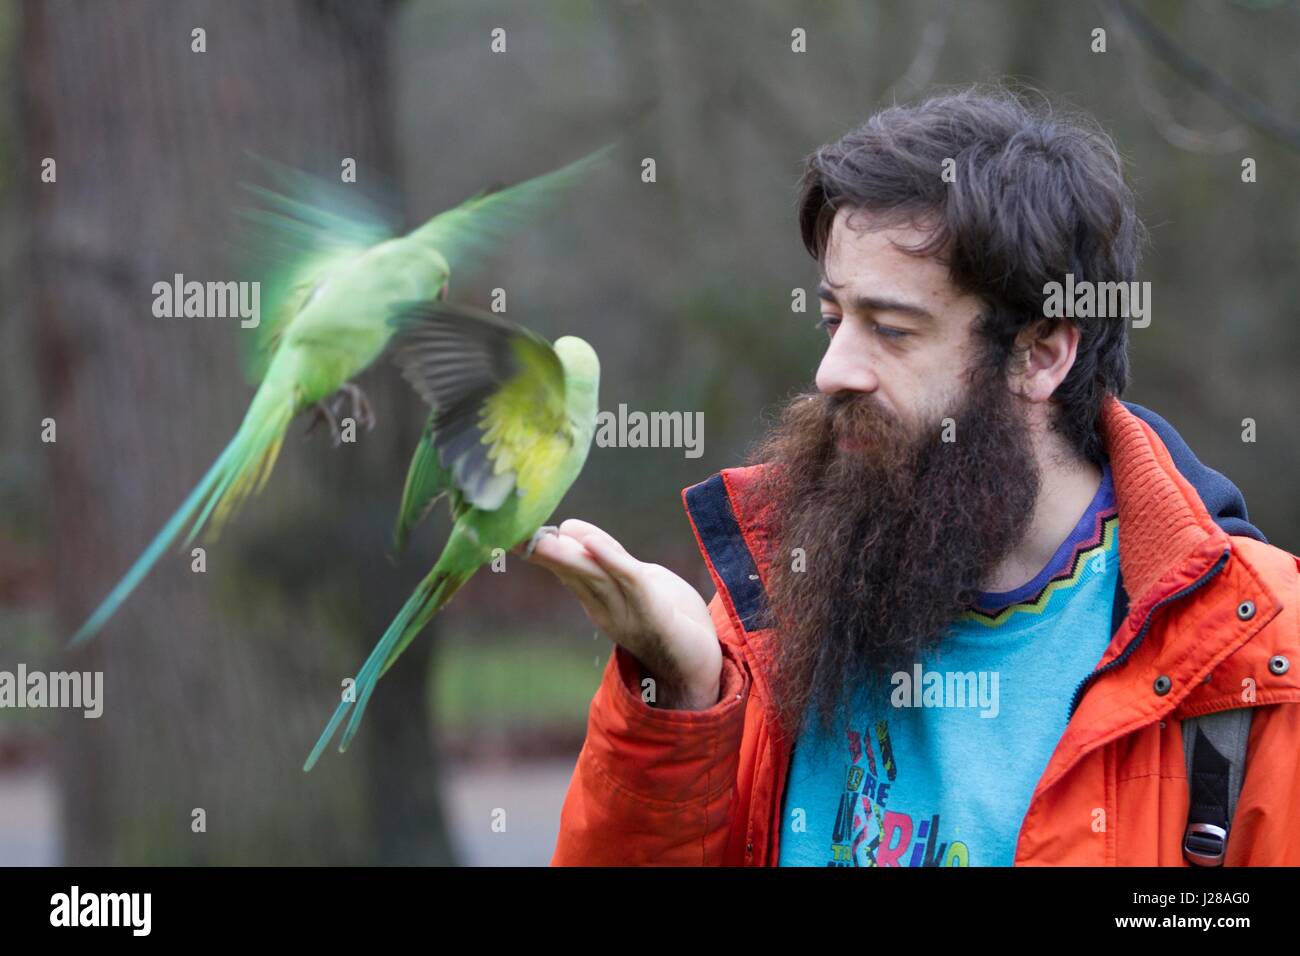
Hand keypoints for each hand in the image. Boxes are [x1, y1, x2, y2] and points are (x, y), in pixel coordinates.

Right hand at [521, 519, 721, 709]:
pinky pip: (630, 582)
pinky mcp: (656, 615)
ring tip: (544, 539)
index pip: (565, 568)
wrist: (700, 663)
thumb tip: (570, 529)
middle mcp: (605, 607)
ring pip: (594, 577)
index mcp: (596, 598)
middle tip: (512, 533)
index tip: (510, 528)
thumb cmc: (668, 615)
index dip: (539, 549)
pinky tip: (592, 542)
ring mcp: (628, 613)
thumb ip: (608, 556)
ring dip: (568, 557)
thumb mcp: (635, 578)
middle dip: (544, 552)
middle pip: (573, 573)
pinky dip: (611, 559)